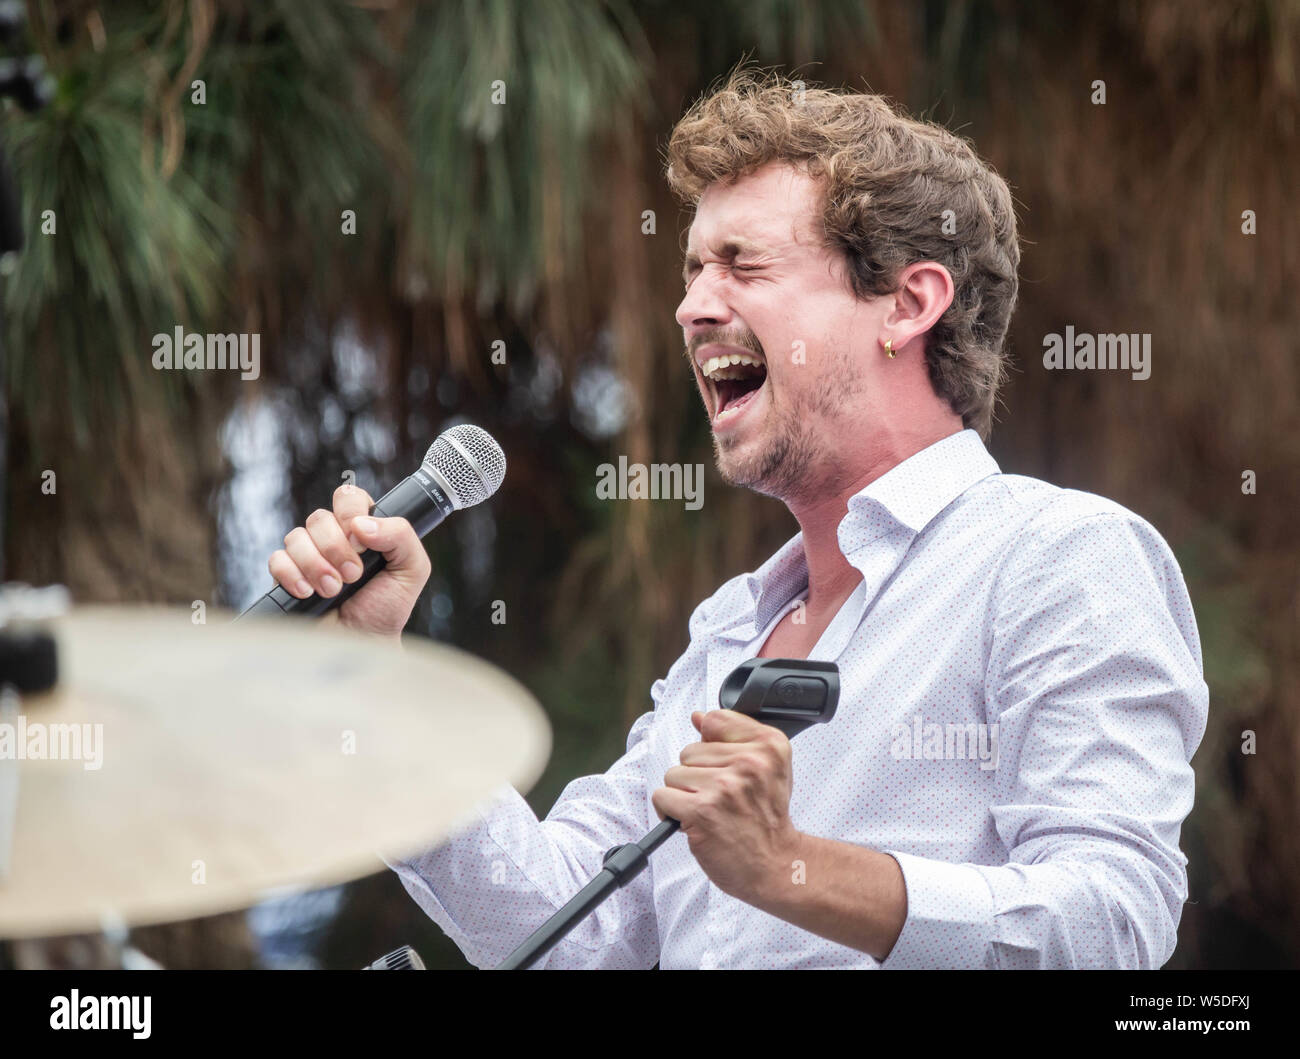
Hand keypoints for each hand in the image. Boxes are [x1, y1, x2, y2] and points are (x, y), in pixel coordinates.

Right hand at [267, 484, 430, 638]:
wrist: (362, 644)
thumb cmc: (387, 608)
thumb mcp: (412, 569)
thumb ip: (401, 536)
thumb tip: (361, 524)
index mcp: (363, 530)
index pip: (349, 498)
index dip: (351, 513)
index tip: (362, 542)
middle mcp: (333, 539)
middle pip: (319, 517)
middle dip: (336, 549)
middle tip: (353, 576)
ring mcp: (308, 557)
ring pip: (296, 537)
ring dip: (316, 565)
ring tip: (333, 590)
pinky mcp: (287, 576)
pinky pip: (277, 559)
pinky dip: (292, 575)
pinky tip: (308, 593)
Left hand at [651, 709, 801, 905]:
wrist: (776, 865)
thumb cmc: (767, 817)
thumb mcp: (770, 767)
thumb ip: (735, 735)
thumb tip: (698, 717)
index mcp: (769, 745)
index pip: (715, 720)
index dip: (713, 747)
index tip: (727, 768)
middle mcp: (749, 763)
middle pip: (690, 751)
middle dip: (698, 775)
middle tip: (723, 798)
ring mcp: (724, 787)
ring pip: (674, 774)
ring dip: (685, 795)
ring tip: (711, 811)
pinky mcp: (701, 812)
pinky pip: (663, 796)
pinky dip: (670, 811)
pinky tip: (693, 821)